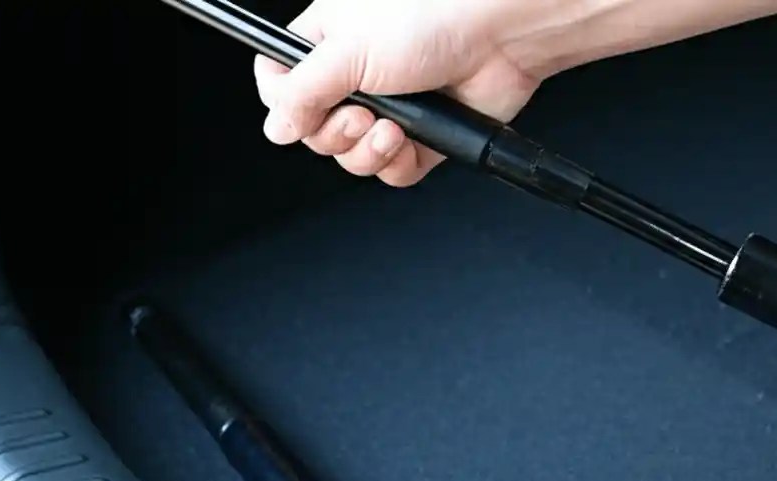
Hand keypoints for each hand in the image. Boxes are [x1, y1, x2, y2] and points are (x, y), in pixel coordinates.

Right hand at [252, 0, 565, 186]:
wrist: (500, 34)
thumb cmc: (432, 15)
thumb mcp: (347, 50)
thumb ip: (302, 93)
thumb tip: (276, 128)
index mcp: (327, 42)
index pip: (280, 82)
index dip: (284, 105)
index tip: (300, 111)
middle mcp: (356, 76)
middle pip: (316, 131)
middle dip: (335, 135)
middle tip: (360, 116)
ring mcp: (391, 107)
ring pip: (353, 156)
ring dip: (367, 152)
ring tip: (391, 128)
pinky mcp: (424, 135)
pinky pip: (392, 170)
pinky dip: (397, 164)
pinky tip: (410, 142)